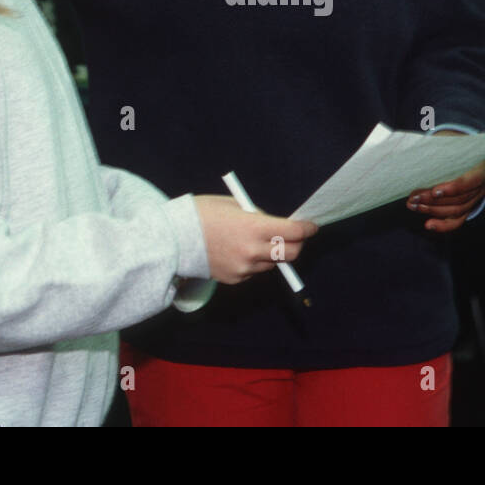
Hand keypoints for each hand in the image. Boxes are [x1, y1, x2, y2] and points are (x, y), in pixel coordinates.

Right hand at [192, 196, 317, 284]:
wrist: (173, 239)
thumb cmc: (202, 213)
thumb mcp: (234, 205)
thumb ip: (258, 216)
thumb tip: (276, 225)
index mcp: (254, 227)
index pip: (294, 232)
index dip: (307, 228)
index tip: (312, 226)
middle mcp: (252, 251)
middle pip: (291, 253)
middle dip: (298, 243)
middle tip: (295, 235)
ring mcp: (244, 268)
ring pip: (273, 263)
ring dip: (274, 252)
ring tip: (260, 240)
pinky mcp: (236, 279)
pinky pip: (256, 270)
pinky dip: (256, 261)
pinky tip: (241, 250)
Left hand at [407, 132, 484, 232]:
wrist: (464, 149)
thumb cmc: (453, 143)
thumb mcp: (447, 140)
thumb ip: (436, 148)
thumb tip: (412, 155)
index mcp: (481, 165)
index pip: (470, 181)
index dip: (453, 188)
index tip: (434, 191)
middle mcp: (482, 184)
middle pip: (460, 198)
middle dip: (434, 201)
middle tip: (413, 198)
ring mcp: (476, 197)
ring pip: (456, 210)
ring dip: (433, 210)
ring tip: (414, 205)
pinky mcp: (467, 207)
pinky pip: (457, 221)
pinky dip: (443, 225)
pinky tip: (429, 225)